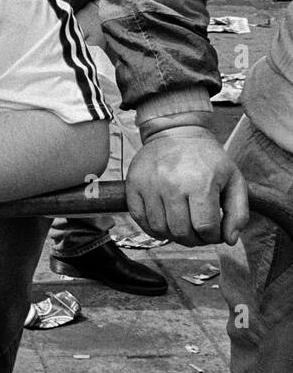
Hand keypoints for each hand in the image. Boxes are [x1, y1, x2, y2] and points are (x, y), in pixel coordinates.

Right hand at [126, 127, 247, 245]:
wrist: (174, 133)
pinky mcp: (133, 185)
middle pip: (181, 232)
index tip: (214, 233)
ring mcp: (149, 185)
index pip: (205, 227)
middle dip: (194, 240)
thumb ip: (238, 212)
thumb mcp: (234, 179)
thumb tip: (229, 239)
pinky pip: (139, 219)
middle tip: (198, 234)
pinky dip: (151, 228)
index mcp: (200, 183)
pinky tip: (164, 223)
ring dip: (172, 235)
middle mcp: (172, 185)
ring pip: (159, 229)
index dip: (212, 237)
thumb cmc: (207, 158)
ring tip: (182, 227)